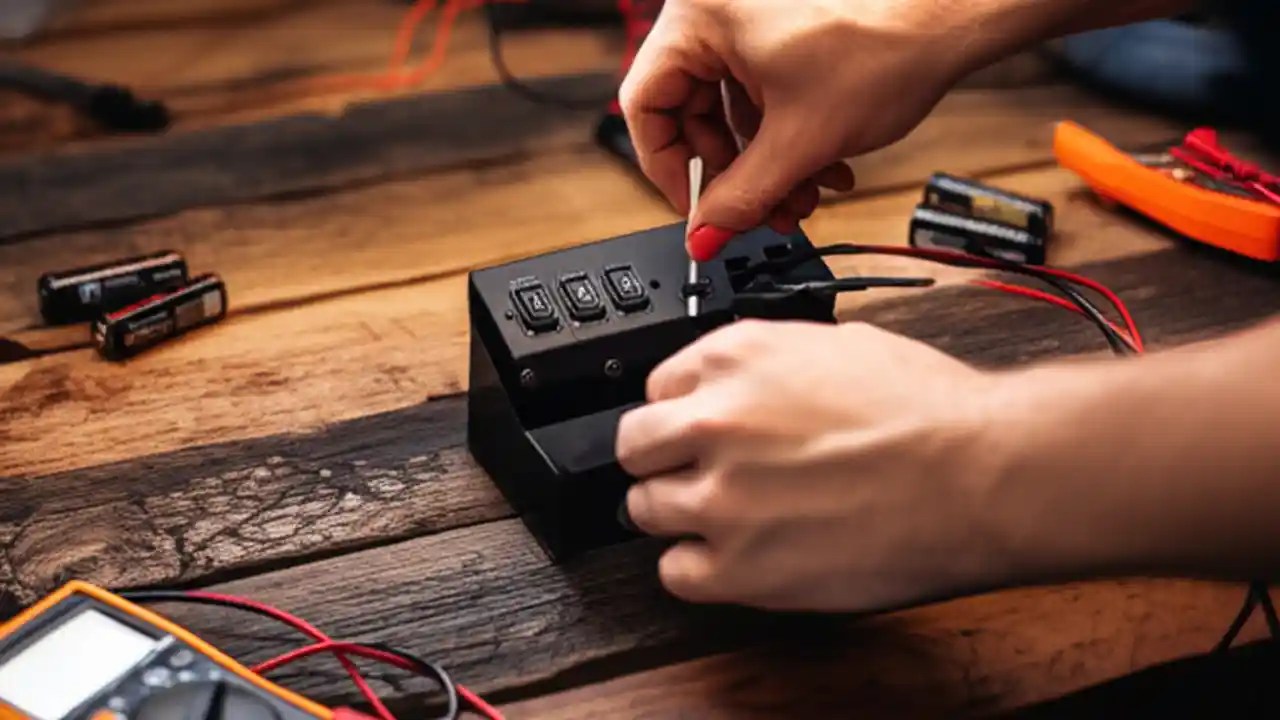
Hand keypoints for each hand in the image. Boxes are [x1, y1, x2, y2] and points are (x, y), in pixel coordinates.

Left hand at [616, 319, 1010, 611]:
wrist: (982, 474)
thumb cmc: (932, 411)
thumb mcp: (839, 344)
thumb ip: (769, 363)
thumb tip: (742, 382)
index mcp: (737, 357)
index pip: (657, 388)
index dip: (683, 413)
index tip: (699, 431)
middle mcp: (714, 420)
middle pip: (635, 446)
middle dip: (664, 459)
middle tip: (701, 474)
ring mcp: (719, 497)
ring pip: (645, 509)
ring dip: (680, 514)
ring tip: (732, 519)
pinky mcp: (736, 567)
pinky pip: (675, 572)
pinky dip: (701, 569)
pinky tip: (741, 557)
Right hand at [618, 0, 983, 260]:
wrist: (953, 15)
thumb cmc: (887, 44)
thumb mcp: (799, 141)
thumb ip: (741, 198)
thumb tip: (702, 238)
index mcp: (698, 15)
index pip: (646, 104)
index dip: (670, 169)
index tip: (698, 209)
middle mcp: (714, 7)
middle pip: (689, 111)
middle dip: (732, 173)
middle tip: (757, 212)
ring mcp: (747, 15)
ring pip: (729, 109)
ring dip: (763, 163)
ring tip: (801, 196)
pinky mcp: (777, 27)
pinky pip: (757, 93)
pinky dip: (782, 135)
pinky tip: (818, 166)